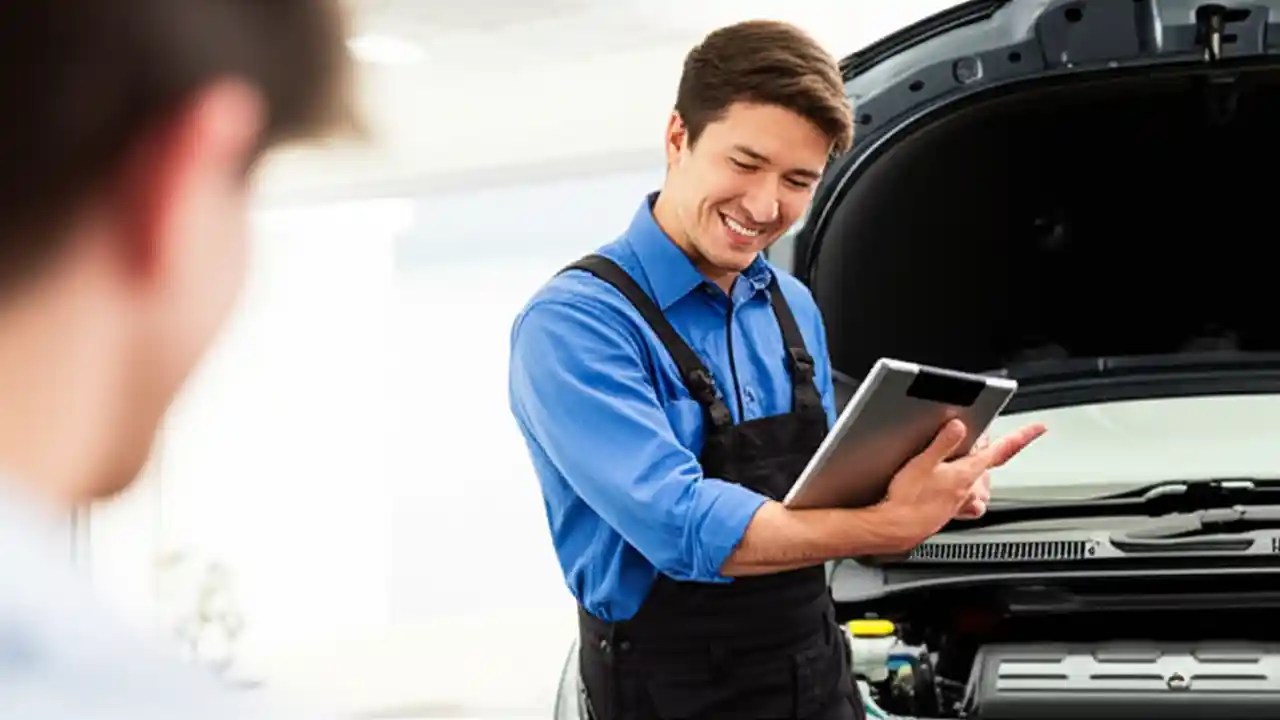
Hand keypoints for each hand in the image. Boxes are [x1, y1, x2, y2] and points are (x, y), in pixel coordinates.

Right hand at [878, 419, 1045, 546]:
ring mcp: (961, 503)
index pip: (1002, 452)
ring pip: (983, 485)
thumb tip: (960, 425)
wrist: (896, 527)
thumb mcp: (922, 462)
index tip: (1039, 428)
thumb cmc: (907, 500)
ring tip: (967, 463)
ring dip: (979, 473)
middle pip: (989, 465)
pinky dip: (970, 495)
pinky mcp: (951, 513)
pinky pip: (970, 503)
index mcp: (966, 473)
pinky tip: (958, 492)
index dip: (1022, 437)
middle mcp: (968, 489)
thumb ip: (943, 442)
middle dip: (984, 451)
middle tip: (971, 439)